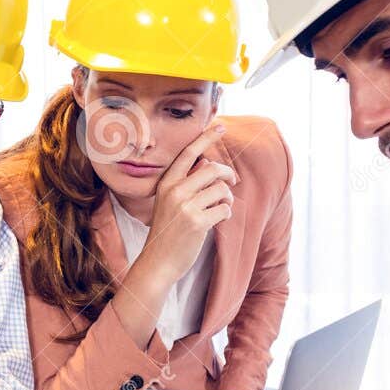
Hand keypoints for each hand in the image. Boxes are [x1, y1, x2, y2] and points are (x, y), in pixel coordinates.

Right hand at [132, 124, 235, 287]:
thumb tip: (208, 165)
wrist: (157, 262)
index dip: (206, 138)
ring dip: (227, 197)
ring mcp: (186, 206)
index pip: (189, 153)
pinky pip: (225, 208)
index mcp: (166, 183)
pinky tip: (218, 220)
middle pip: (213, 169)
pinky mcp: (198, 222)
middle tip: (233, 180)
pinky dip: (226, 213)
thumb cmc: (166, 231)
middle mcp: (175, 191)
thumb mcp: (168, 202)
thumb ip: (185, 183)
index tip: (220, 126)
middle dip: (228, 174)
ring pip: (221, 189)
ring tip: (221, 206)